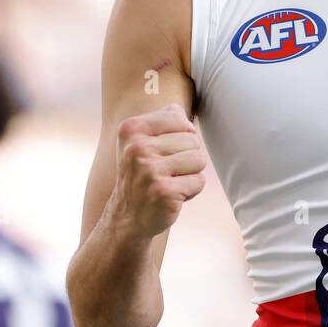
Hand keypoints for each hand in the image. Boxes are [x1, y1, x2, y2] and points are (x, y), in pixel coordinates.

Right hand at [110, 103, 207, 238]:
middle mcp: (137, 148)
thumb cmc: (142, 173)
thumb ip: (162, 120)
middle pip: (192, 140)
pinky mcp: (164, 192)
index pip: (180, 119)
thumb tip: (180, 110)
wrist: (128, 215)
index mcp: (131, 129)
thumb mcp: (141, 141)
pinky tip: (172, 195)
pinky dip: (191, 191)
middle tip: (165, 172)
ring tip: (170, 182)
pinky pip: (199, 181)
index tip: (162, 152)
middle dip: (186, 157)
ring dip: (190, 174)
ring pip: (199, 159)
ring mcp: (149, 170)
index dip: (180, 137)